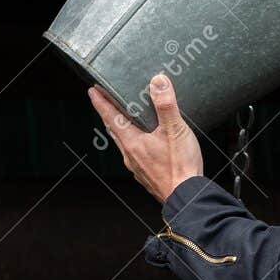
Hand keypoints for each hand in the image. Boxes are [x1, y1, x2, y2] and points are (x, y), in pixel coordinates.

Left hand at [88, 74, 203, 203]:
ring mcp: (138, 167)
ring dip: (122, 130)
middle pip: (115, 131)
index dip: (101, 102)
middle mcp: (131, 156)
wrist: (187, 198)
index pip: (111, 117)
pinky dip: (136, 144)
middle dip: (110, 116)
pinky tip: (146, 144)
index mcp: (132, 142)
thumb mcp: (175, 130)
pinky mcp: (148, 175)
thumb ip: (165, 105)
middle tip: (106, 102)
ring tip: (126, 121)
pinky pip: (136, 155)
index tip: (93, 91)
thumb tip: (157, 82)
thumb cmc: (180, 167)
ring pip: (125, 144)